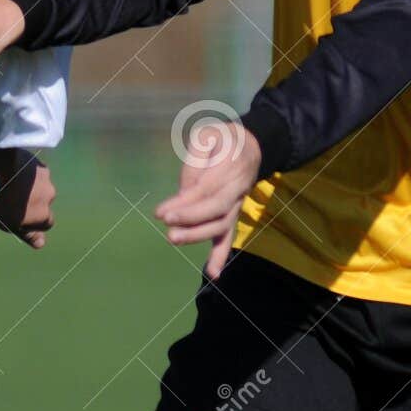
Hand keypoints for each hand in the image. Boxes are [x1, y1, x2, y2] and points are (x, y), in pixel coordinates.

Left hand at [0, 148, 55, 250]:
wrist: (0, 165)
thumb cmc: (2, 200)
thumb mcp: (10, 224)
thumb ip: (28, 235)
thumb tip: (41, 244)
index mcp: (44, 214)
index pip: (46, 223)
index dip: (34, 221)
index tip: (19, 216)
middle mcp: (50, 196)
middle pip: (43, 202)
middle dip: (33, 200)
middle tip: (12, 197)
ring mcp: (45, 177)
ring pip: (39, 184)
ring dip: (29, 185)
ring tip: (10, 182)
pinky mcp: (37, 162)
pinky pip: (33, 170)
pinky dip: (25, 171)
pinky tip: (11, 170)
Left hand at [155, 120, 261, 279]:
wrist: (250, 145)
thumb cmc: (222, 139)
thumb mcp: (207, 136)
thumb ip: (196, 160)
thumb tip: (185, 191)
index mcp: (231, 165)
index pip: (206, 188)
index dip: (184, 202)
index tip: (160, 212)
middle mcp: (237, 188)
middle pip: (216, 208)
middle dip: (190, 219)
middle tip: (166, 225)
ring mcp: (236, 204)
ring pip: (222, 225)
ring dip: (198, 236)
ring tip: (173, 239)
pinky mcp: (232, 214)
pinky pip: (229, 236)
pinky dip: (221, 255)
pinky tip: (213, 274)